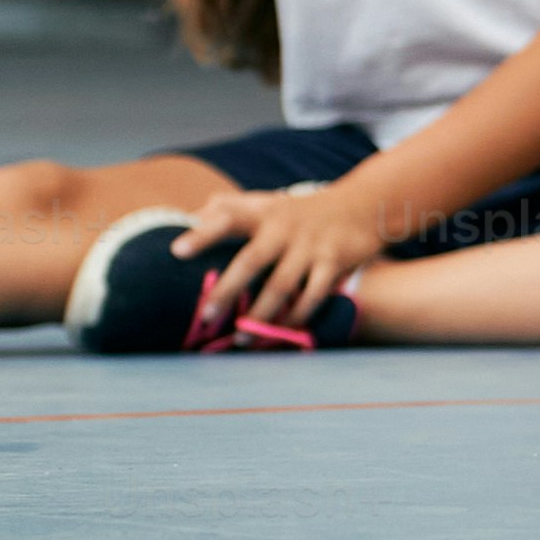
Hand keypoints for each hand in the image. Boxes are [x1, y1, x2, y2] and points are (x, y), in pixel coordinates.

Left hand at [173, 180, 400, 334]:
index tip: (176, 251)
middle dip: (227, 290)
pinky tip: (281, 330)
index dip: (202, 233)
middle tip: (205, 316)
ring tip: (241, 338)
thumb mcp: (267, 201)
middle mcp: (284, 228)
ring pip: (282, 285)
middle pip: (251, 260)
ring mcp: (311, 246)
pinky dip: (297, 315)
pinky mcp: (335, 262)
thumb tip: (190, 215)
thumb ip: (230, 207)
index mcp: (262, 212)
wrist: (363, 205)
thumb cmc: (299, 211)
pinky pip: (314, 295)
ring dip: (260, 315)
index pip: (227, 217)